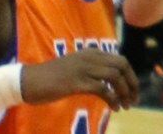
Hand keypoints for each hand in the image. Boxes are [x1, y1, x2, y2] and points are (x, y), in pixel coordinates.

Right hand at [21, 50, 139, 110]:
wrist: (29, 80)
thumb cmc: (51, 77)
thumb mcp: (75, 68)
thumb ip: (91, 70)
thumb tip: (110, 81)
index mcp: (91, 53)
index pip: (120, 60)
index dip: (130, 76)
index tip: (132, 91)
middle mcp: (90, 57)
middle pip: (122, 66)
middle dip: (132, 83)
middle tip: (133, 100)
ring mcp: (83, 69)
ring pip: (114, 76)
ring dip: (124, 92)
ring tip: (125, 106)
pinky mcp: (76, 82)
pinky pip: (102, 89)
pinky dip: (112, 99)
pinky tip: (114, 108)